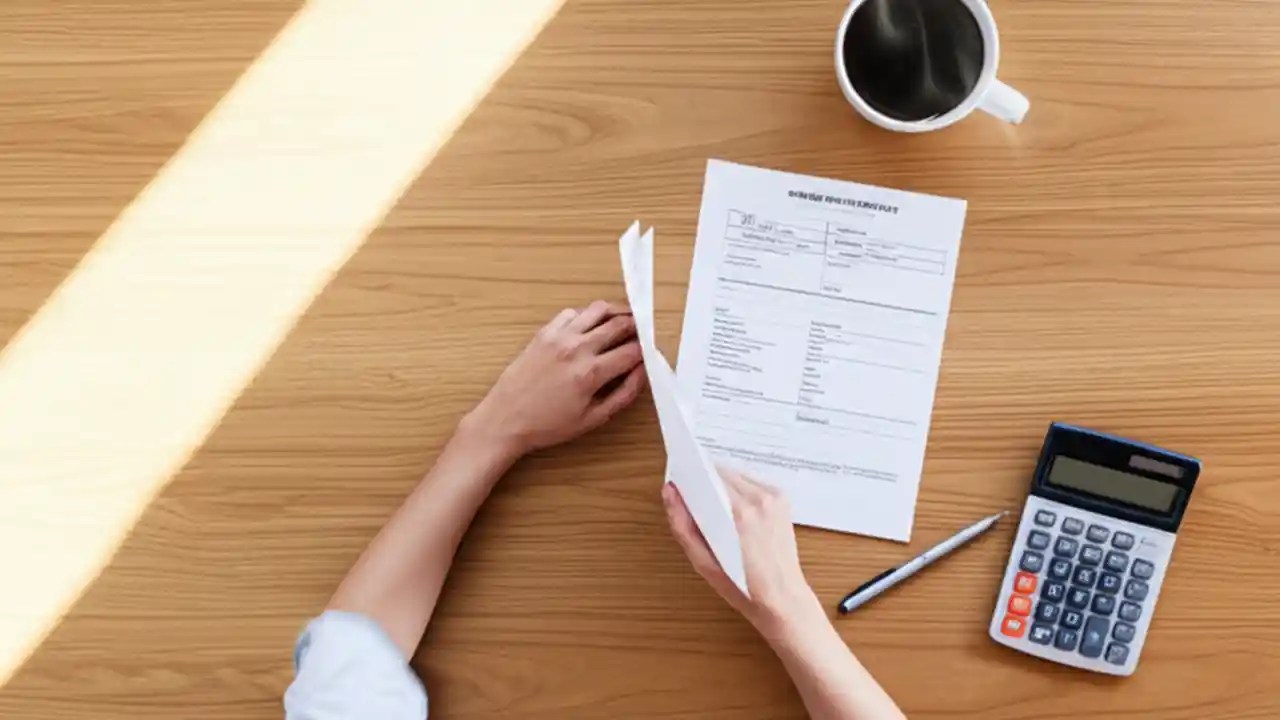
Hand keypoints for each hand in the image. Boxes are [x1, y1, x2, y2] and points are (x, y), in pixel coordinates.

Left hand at [463, 301, 645, 457]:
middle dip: (637, 326)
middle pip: (619, 324)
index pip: (632, 351)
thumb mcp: (592, 419)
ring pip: (598, 310)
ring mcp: (559, 336)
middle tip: (644, 331)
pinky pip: (573, 312)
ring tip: (624, 321)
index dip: (647, 350)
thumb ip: (622, 395)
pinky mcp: (544, 332)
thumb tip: (642, 374)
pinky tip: (591, 326)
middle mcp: (577, 349)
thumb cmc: (547, 425)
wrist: (505, 419)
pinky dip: (587, 315)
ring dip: (616, 313)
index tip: (652, 351)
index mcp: (591, 373)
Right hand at [662, 470, 823, 640]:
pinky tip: (735, 513)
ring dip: (723, 486)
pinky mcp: (782, 499)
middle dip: (706, 483)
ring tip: (717, 512)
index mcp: (740, 512)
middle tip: (697, 506)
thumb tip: (670, 492)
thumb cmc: (744, 587)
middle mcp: (760, 499)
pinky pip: (752, 483)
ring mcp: (774, 497)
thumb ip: (682, 525)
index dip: (690, 478)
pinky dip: (740, 491)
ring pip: (737, 475)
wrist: (783, 598)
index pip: (707, 474)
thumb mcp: (702, 562)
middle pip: (722, 472)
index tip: (679, 486)